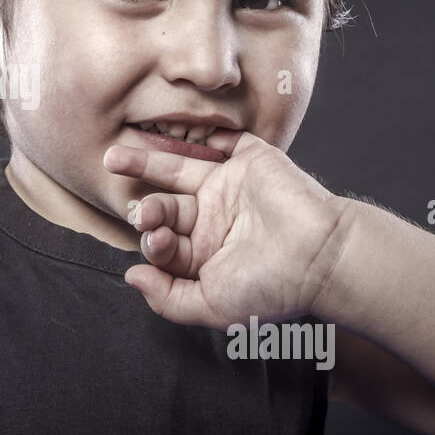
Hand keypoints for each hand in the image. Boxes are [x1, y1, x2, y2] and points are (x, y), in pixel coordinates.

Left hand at [103, 131, 349, 328]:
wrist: (321, 256)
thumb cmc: (272, 287)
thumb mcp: (211, 307)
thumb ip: (167, 299)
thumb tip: (131, 276)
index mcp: (204, 254)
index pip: (164, 243)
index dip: (153, 242)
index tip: (157, 243)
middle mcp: (213, 220)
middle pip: (165, 206)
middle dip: (148, 209)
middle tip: (144, 213)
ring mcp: (230, 187)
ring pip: (178, 168)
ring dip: (145, 162)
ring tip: (113, 158)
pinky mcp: (249, 160)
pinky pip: (222, 140)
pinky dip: (203, 132)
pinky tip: (175, 127)